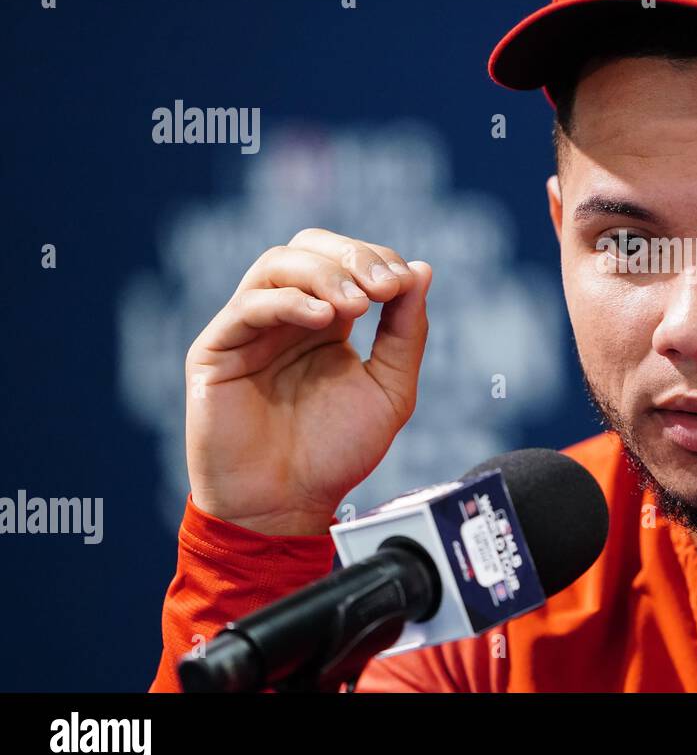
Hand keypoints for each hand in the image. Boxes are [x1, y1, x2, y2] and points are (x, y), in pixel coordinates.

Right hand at [184, 228, 432, 534]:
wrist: (287, 507)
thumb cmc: (335, 454)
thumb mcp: (390, 390)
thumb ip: (406, 333)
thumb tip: (422, 270)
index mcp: (326, 320)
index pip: (346, 260)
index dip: (377, 259)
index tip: (404, 284)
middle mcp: (286, 316)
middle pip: (309, 247)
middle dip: (352, 256)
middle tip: (383, 286)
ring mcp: (249, 329)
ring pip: (276, 265)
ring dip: (323, 274)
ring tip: (356, 304)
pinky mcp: (216, 350)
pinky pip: (247, 306)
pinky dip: (287, 302)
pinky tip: (321, 320)